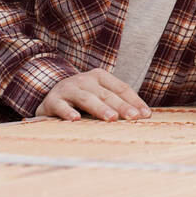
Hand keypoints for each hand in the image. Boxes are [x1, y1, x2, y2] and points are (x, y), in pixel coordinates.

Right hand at [34, 68, 150, 120]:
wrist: (49, 97)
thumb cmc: (81, 100)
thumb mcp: (99, 97)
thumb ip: (117, 104)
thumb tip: (143, 116)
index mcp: (99, 77)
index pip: (120, 88)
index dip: (134, 100)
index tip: (145, 114)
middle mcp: (84, 80)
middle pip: (106, 94)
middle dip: (121, 105)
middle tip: (133, 116)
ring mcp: (68, 89)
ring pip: (86, 98)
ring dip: (100, 108)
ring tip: (111, 118)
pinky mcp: (52, 101)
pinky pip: (61, 106)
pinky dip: (68, 112)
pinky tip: (76, 120)